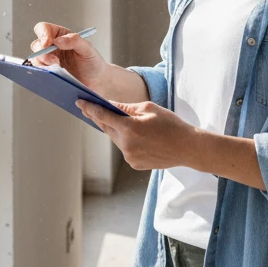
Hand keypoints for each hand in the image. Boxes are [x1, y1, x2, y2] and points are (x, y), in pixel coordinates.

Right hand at [30, 21, 107, 88]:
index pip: (44, 29)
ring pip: (35, 59)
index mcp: (60, 36)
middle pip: (37, 45)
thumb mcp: (88, 49)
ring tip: (57, 68)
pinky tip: (53, 75)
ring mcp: (49, 61)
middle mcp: (52, 47)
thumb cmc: (92, 62)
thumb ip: (75, 41)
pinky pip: (39, 72)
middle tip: (54, 60)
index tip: (48, 43)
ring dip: (43, 63)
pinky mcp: (48, 74)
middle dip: (42, 52)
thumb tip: (57, 40)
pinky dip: (43, 73)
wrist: (96, 81)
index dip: (42, 34)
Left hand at [74, 98, 199, 171]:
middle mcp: (126, 145)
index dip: (89, 108)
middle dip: (100, 118)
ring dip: (116, 130)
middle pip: (107, 128)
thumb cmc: (171, 124)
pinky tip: (138, 136)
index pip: (103, 116)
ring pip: (116, 139)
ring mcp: (129, 157)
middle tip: (90, 108)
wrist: (187, 148)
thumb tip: (109, 106)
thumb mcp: (149, 108)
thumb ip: (126, 108)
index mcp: (130, 128)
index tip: (79, 102)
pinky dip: (126, 140)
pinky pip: (125, 148)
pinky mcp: (134, 164)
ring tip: (123, 122)